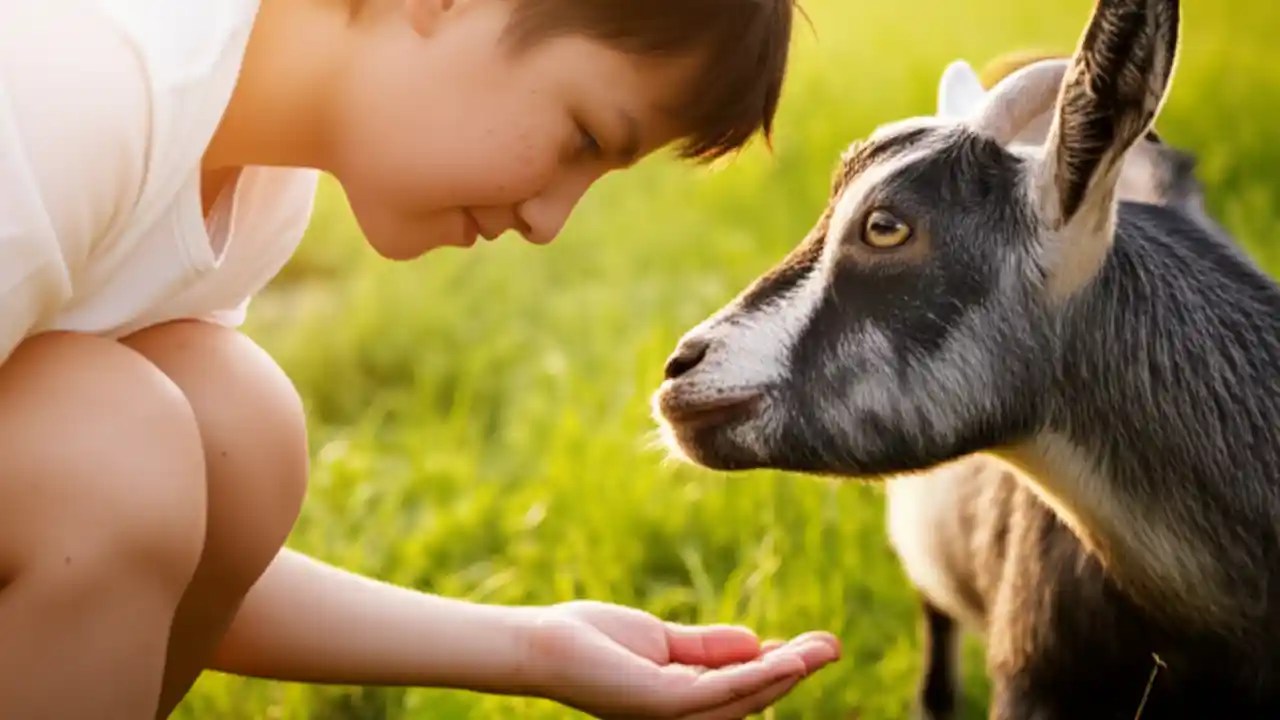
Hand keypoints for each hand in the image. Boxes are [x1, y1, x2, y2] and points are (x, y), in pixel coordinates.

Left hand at [522, 600, 839, 719]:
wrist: (547, 643)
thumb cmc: (594, 640)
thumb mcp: (663, 640)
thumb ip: (707, 646)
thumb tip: (756, 641)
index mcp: (683, 700)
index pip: (740, 689)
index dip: (777, 668)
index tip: (807, 646)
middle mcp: (683, 715)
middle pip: (752, 697)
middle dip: (795, 672)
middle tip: (833, 647)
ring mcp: (674, 714)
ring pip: (744, 698)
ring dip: (789, 674)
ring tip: (823, 651)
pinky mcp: (664, 704)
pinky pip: (721, 692)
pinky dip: (758, 676)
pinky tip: (785, 657)